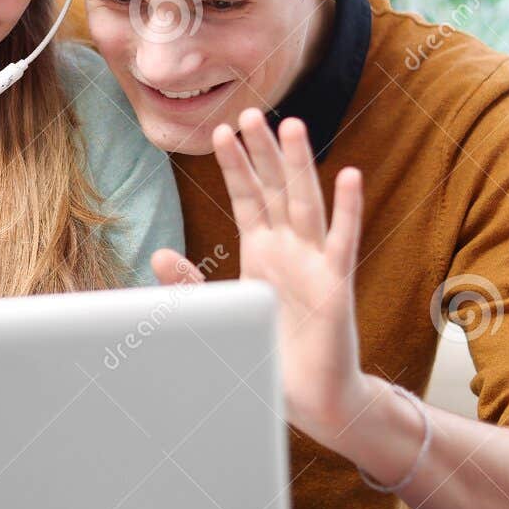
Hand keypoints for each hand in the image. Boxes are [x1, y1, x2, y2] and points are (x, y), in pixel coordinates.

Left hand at [153, 110, 372, 441]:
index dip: (234, 165)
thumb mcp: (222, 312)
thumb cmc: (271, 352)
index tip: (220, 130)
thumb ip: (191, 285)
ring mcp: (315, 263)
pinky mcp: (336, 285)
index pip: (246, 197)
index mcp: (262, 252)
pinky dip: (348, 209)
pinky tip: (349, 175)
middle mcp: (289, 249)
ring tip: (292, 125)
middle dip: (262, 152)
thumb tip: (159, 254)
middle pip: (274, 189)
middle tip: (249, 111)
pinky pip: (342, 242)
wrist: (311, 397)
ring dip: (299, 165)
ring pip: (306, 203)